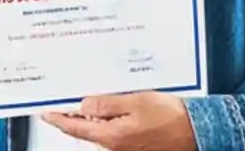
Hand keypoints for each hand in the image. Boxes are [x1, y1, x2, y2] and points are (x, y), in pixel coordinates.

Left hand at [42, 92, 195, 149]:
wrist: (198, 132)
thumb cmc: (171, 117)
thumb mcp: (135, 102)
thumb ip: (106, 103)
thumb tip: (84, 103)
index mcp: (112, 136)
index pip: (76, 127)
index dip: (58, 119)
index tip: (46, 113)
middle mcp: (115, 147)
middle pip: (86, 130)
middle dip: (75, 115)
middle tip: (64, 101)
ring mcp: (125, 148)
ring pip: (100, 130)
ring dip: (93, 116)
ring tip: (90, 99)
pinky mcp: (134, 145)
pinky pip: (113, 132)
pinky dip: (107, 120)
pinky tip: (112, 107)